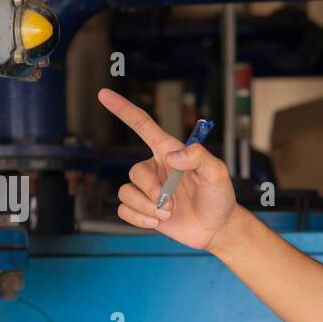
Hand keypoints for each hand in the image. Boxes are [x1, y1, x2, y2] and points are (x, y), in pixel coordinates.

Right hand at [97, 88, 239, 250]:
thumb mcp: (217, 173)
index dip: (123, 109)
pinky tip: (156, 222)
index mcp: (169, 151)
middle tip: (172, 204)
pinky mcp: (143, 209)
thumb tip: (173, 156)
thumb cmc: (219, 197)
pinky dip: (138, 219)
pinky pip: (123, 210)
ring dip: (146, 207)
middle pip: (135, 172)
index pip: (142, 126)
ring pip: (126, 192)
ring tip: (168, 213)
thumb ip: (199, 158)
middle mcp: (155, 168)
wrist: (217, 227)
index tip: (103, 94)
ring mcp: (148, 189)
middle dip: (152, 191)